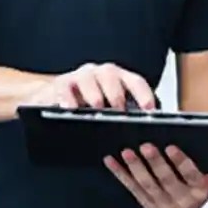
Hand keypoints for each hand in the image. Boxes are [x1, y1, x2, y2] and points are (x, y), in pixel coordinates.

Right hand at [24, 62, 157, 109]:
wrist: (57, 96)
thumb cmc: (89, 105)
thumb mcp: (111, 109)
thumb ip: (125, 115)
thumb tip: (144, 133)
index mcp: (119, 79)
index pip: (136, 82)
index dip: (144, 95)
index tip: (150, 111)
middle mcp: (101, 73)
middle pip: (112, 78)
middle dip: (117, 96)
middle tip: (121, 114)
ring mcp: (81, 76)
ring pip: (89, 79)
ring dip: (95, 95)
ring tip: (98, 110)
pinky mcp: (62, 83)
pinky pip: (65, 88)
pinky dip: (68, 98)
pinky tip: (71, 109)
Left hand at [105, 144, 207, 207]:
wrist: (190, 202)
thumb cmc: (197, 177)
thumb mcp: (207, 166)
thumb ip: (200, 151)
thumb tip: (179, 121)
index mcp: (200, 189)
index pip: (192, 175)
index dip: (181, 161)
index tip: (171, 147)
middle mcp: (183, 201)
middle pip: (167, 180)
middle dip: (155, 162)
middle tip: (146, 146)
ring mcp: (164, 206)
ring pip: (147, 185)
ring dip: (135, 167)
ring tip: (127, 152)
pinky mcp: (148, 206)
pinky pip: (132, 188)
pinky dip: (120, 173)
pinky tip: (111, 161)